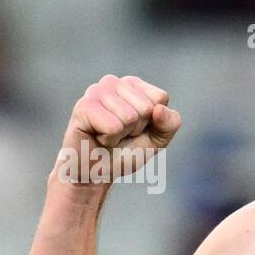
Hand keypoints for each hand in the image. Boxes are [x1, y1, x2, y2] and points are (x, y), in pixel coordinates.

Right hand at [57, 74, 180, 183]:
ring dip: (122, 135)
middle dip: (137, 129)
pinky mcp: (83, 106)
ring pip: (129, 116)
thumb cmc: (126, 152)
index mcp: (132, 85)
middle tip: (120, 134)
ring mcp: (95, 91)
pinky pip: (113, 126)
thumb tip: (159, 109)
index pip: (160, 97)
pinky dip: (110, 139)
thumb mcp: (158, 139)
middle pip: (146, 107)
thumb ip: (170, 123)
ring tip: (108, 136)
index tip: (136, 128)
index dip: (153, 121)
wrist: (97, 172)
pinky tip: (98, 137)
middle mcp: (112, 82)